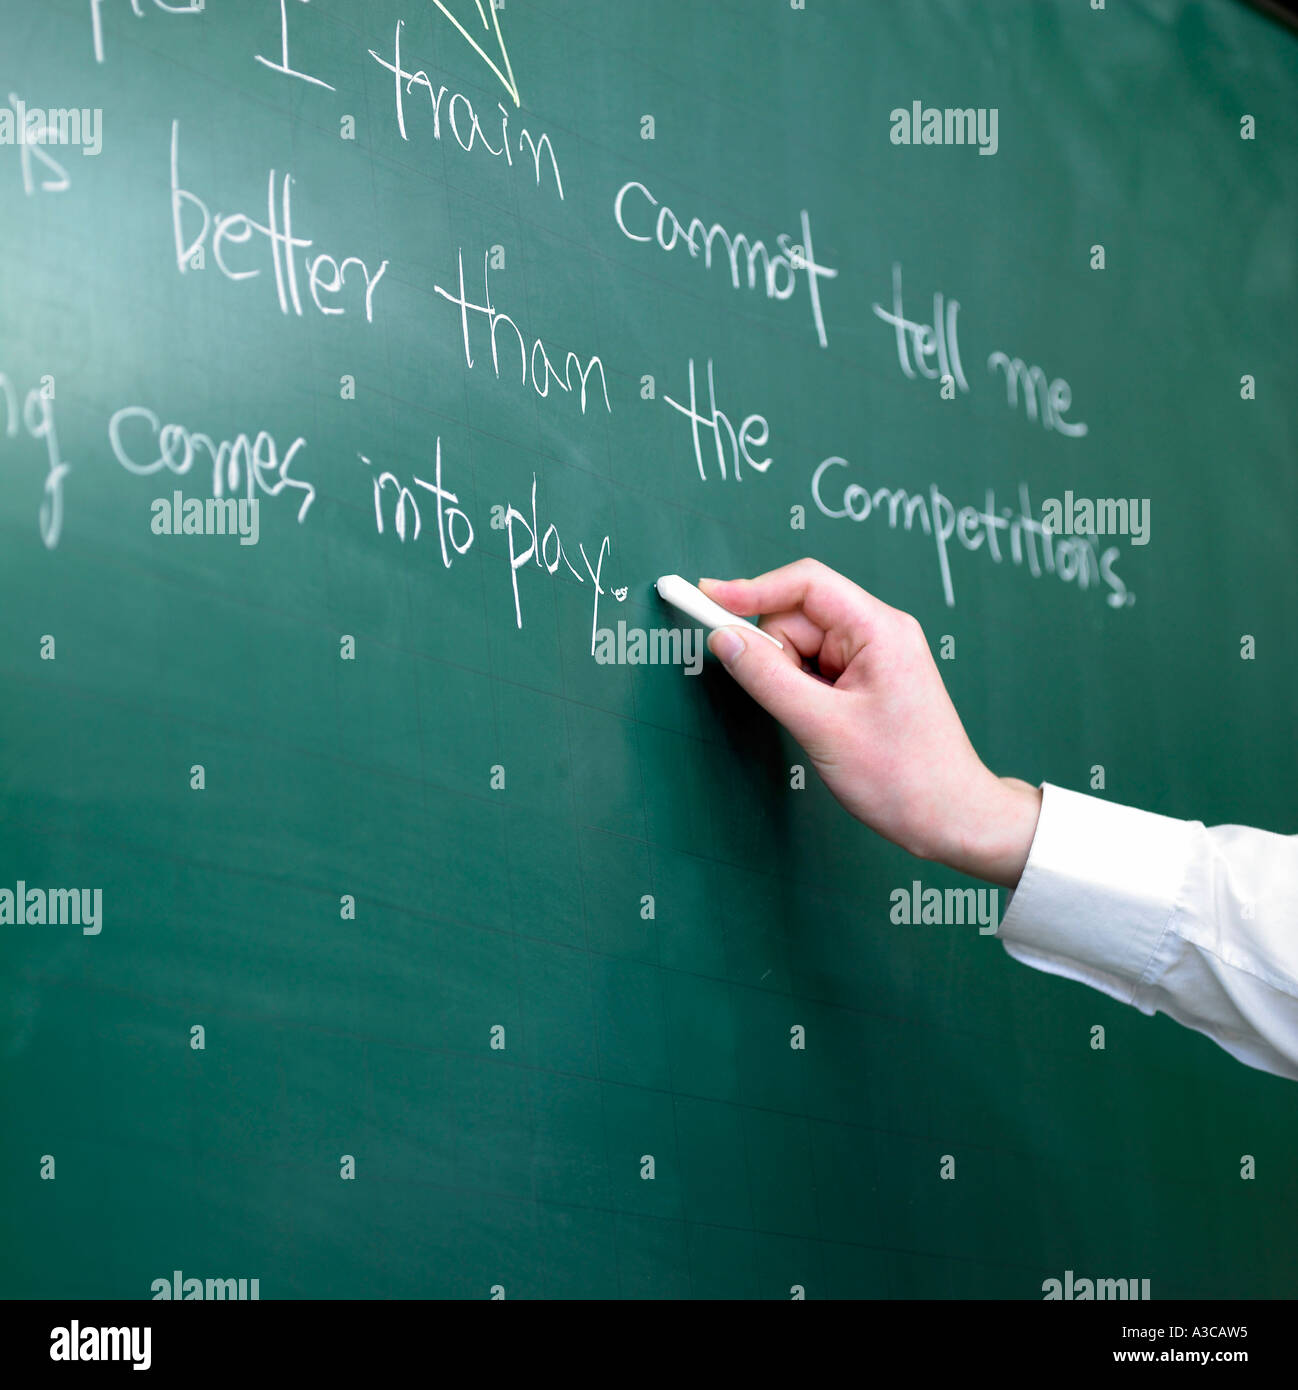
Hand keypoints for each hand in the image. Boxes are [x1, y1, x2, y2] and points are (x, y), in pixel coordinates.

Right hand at [700, 560, 1041, 886]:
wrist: (951, 818)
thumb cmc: (903, 777)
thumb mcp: (822, 726)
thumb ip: (766, 677)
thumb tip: (723, 639)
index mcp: (879, 628)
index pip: (805, 583)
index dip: (750, 589)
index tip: (705, 599)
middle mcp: (879, 632)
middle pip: (797, 617)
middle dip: (778, 656)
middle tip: (796, 706)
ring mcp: (874, 657)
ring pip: (801, 647)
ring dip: (792, 681)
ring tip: (822, 724)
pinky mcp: (868, 681)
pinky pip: (815, 670)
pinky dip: (804, 693)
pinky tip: (825, 725)